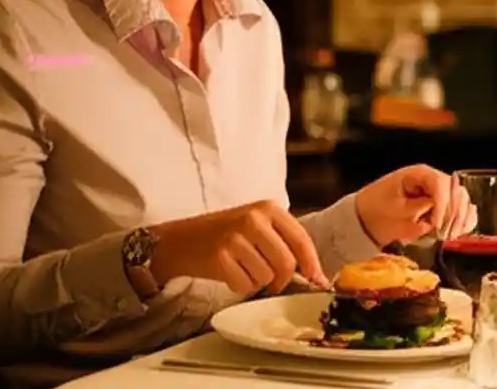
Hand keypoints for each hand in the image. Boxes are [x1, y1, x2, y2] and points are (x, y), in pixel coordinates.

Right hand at [148, 200, 327, 295]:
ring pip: (266, 276)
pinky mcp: (220, 257)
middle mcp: (254, 219)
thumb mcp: (256, 225)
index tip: (317, 280)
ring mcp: (236, 237)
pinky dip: (240, 286)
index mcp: (269, 208)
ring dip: (257, 281)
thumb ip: (283, 241)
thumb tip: (314, 273)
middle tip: (273, 283)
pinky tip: (230, 274)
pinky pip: (246, 286)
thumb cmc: (223, 234)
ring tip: (242, 269)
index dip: (312, 264)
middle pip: (287, 263)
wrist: (179, 240)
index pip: (301, 239)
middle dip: (282, 280)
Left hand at [355, 164, 477, 245]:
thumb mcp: (394, 208)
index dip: (442, 204)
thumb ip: (416, 207)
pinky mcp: (444, 208)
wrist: (368, 219)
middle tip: (446, 233)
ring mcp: (441, 194)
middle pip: (456, 191)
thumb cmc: (378, 209)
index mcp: (420, 174)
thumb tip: (435, 211)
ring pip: (463, 200)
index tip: (436, 224)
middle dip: (454, 213)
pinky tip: (461, 231)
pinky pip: (462, 211)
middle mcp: (434, 181)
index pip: (440, 184)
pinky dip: (465, 220)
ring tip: (451, 235)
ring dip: (461, 218)